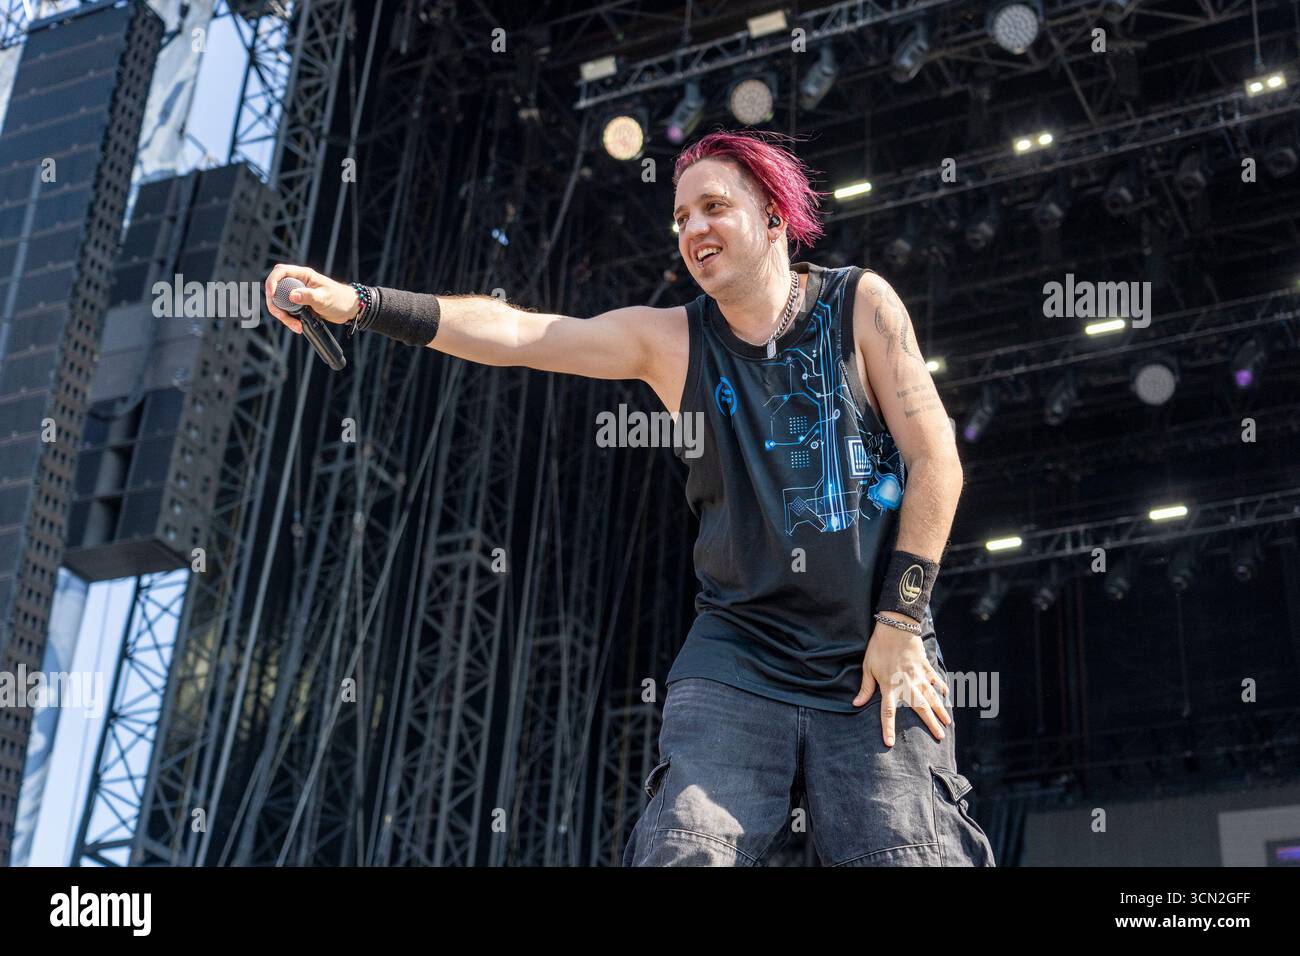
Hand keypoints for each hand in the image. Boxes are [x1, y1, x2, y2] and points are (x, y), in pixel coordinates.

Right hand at [264, 264, 357, 332]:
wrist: (349, 309)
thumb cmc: (340, 299)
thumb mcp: (324, 298)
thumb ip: (308, 296)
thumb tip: (292, 295)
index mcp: (304, 275)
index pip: (281, 271)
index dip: (272, 281)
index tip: (272, 294)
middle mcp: (298, 282)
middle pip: (275, 289)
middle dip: (275, 304)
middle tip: (283, 316)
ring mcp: (297, 294)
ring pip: (280, 303)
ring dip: (283, 315)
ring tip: (296, 326)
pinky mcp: (298, 305)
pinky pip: (287, 311)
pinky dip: (289, 320)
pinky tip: (298, 326)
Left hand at [853, 620, 950, 746]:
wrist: (895, 626)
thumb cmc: (878, 647)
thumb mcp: (868, 667)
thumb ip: (865, 687)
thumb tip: (856, 704)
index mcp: (889, 685)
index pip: (887, 712)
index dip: (888, 728)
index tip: (890, 742)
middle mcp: (906, 683)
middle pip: (920, 708)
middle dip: (930, 723)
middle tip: (940, 737)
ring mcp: (918, 675)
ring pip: (931, 696)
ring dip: (940, 710)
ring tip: (948, 723)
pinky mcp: (925, 666)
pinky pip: (935, 679)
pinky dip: (941, 687)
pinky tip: (947, 695)